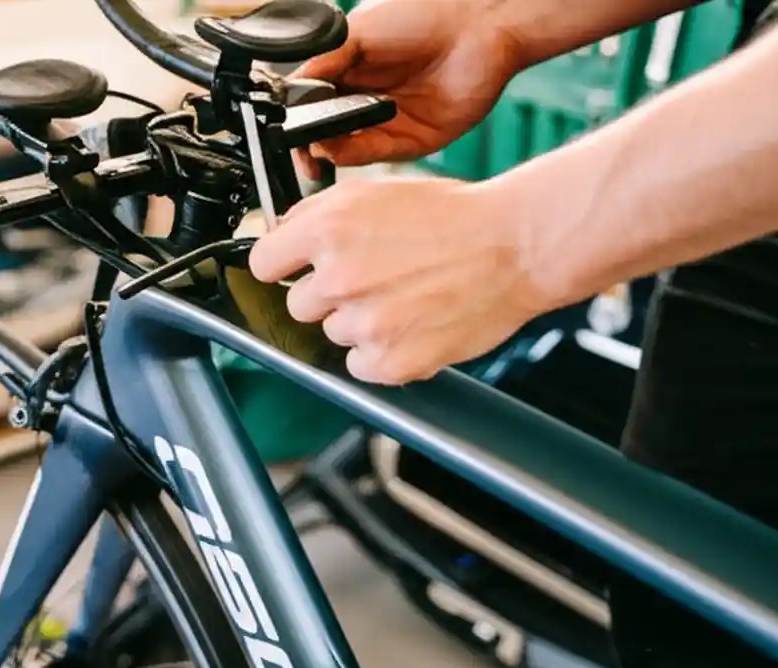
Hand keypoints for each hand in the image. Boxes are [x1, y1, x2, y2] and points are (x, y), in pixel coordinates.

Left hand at [247, 177, 550, 384]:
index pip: (263, 263)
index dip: (282, 266)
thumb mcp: (375, 191)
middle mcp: (339, 277)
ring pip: (333, 334)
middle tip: (372, 279)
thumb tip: (281, 235)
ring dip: (358, 323)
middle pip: (298, 305)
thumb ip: (317, 215)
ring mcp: (364, 323)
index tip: (295, 269)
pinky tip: (409, 325)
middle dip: (327, 296)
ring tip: (402, 298)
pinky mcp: (389, 360)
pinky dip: (380, 353)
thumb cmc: (453, 217)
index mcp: (328, 229)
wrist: (514, 246)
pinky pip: (359, 366)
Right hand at [295, 0, 522, 172]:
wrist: (479, 26)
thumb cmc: (423, 15)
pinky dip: (353, 154)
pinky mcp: (413, 140)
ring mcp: (390, 122)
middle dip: (308, 141)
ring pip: (348, 148)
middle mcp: (368, 100)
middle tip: (298, 142)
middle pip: (327, 132)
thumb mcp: (358, 33)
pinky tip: (337, 147)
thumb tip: (291, 87)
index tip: (283, 123)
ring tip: (316, 143)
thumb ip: (324, 61)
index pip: (314, 104)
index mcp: (351, 73)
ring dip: (327, 149)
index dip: (297, 116)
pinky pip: (376, 153)